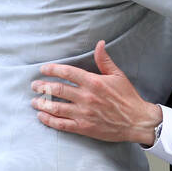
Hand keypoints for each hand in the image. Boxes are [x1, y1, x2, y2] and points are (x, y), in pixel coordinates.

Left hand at [32, 40, 161, 144]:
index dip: (52, 69)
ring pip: (56, 107)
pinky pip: (61, 124)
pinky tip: (41, 117)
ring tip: (34, 101)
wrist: (137, 121)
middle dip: (42, 86)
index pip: (67, 72)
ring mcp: (84, 113)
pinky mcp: (84, 127)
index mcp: (93, 82)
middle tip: (34, 85)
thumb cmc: (128, 97)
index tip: (43, 69)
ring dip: (42, 103)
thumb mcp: (117, 75)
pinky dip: (49, 120)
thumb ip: (104, 60)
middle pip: (57, 90)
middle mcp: (86, 97)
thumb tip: (99, 44)